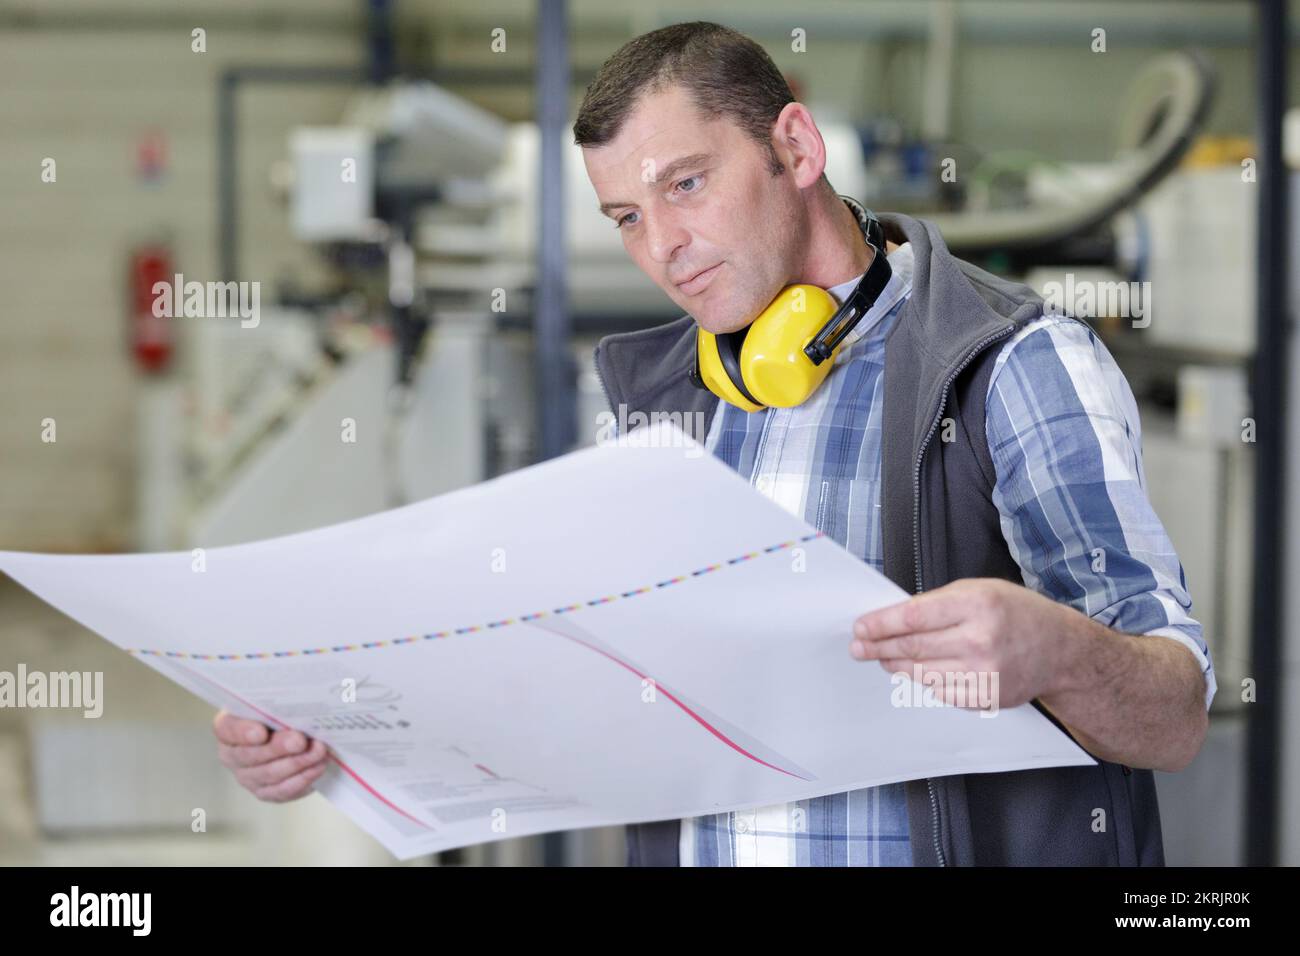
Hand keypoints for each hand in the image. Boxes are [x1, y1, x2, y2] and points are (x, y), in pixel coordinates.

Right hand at [212, 709, 329, 801]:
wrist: (292, 736)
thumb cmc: (282, 713)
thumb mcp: (277, 701)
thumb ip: (281, 699)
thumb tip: (302, 690)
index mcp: (229, 726)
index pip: (227, 729)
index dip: (243, 732)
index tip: (261, 732)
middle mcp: (233, 754)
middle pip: (250, 755)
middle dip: (278, 748)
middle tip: (300, 740)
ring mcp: (247, 776)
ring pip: (269, 774)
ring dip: (297, 763)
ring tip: (318, 751)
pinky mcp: (266, 792)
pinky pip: (282, 790)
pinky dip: (303, 778)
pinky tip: (318, 766)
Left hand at [849, 578, 1069, 710]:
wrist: (1059, 650)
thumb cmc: (1016, 613)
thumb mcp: (979, 591)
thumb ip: (937, 604)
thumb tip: (892, 619)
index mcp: (977, 604)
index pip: (914, 617)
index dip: (881, 624)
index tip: (860, 628)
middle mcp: (981, 640)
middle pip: (913, 647)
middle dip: (879, 647)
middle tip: (858, 648)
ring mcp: (984, 673)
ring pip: (922, 674)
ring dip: (896, 666)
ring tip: (882, 658)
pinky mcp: (986, 697)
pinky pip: (940, 692)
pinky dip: (923, 681)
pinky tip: (914, 672)